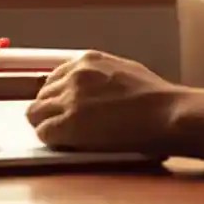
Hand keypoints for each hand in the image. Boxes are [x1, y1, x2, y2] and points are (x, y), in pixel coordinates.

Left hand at [25, 50, 183, 153]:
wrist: (167, 113)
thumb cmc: (156, 97)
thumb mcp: (125, 70)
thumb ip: (101, 75)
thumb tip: (89, 88)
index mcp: (88, 60)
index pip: (54, 77)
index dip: (58, 96)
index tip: (63, 107)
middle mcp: (75, 75)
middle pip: (42, 95)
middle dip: (50, 110)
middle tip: (62, 125)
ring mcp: (70, 99)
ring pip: (36, 113)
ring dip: (47, 124)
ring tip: (64, 136)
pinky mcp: (69, 124)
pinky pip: (43, 132)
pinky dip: (51, 139)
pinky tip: (66, 143)